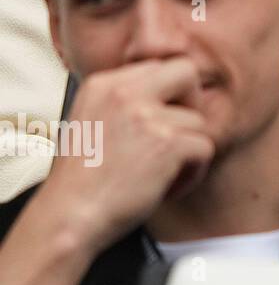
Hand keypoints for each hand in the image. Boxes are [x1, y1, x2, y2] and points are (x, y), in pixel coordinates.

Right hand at [40, 58, 214, 252]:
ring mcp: (147, 115)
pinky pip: (205, 147)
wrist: (67, 218)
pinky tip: (167, 188)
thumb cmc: (80, 182)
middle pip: (186, 72)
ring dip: (188, 151)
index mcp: (103, 84)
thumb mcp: (91, 123)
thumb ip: (124, 102)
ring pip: (199, 121)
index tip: (164, 120)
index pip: (158, 66)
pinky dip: (193, 173)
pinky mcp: (168, 142)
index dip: (170, 94)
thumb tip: (169, 95)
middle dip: (192, 102)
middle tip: (180, 134)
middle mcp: (124, 92)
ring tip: (162, 175)